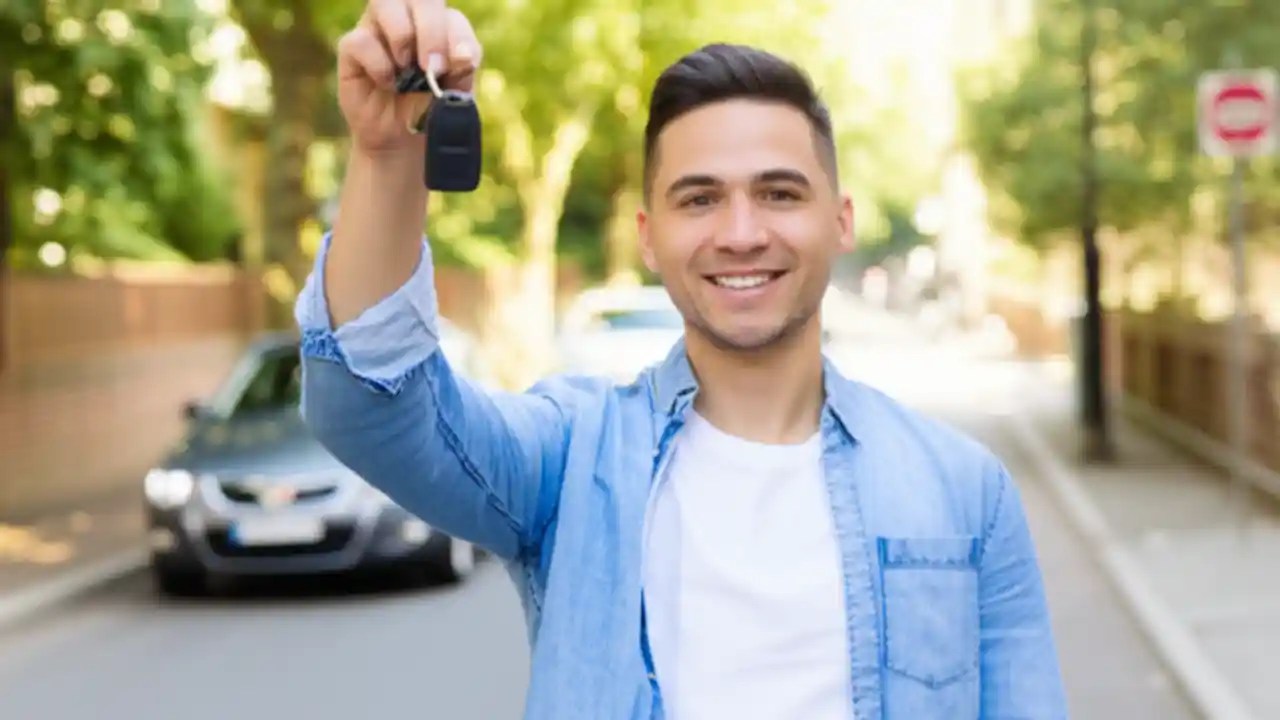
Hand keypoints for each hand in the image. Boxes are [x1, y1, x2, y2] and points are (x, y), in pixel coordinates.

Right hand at [336, 0, 481, 155]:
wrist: (402, 141)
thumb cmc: (431, 110)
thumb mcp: (455, 95)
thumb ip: (462, 72)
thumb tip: (462, 57)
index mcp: (441, 27)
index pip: (452, 17)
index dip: (459, 37)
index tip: (462, 65)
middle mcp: (409, 20)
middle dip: (431, 30)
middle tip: (432, 67)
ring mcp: (378, 30)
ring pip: (384, 2)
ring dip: (402, 35)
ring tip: (407, 68)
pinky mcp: (352, 49)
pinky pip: (360, 40)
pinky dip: (378, 63)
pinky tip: (388, 84)